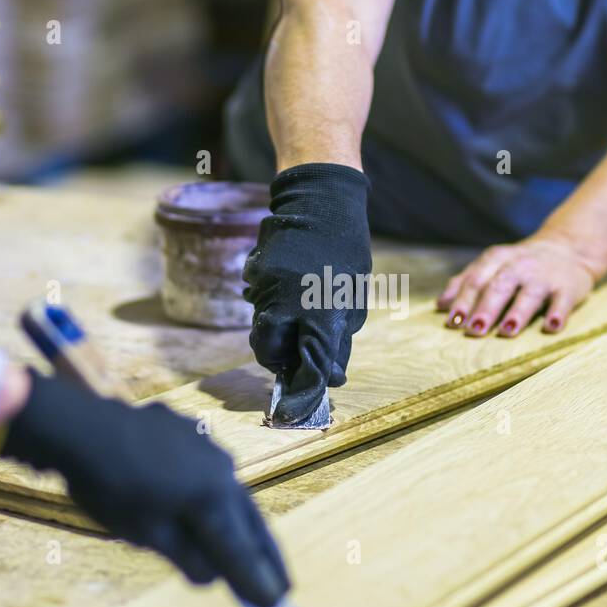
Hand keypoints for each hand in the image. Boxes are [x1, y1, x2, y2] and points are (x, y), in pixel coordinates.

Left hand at [0, 371, 288, 606]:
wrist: (82, 426)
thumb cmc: (110, 486)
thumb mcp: (146, 533)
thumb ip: (186, 556)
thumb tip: (210, 575)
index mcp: (213, 499)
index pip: (240, 551)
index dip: (256, 581)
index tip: (274, 605)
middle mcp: (222, 472)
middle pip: (250, 522)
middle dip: (266, 556)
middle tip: (284, 584)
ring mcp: (208, 448)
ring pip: (233, 494)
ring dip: (244, 525)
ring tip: (254, 549)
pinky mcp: (189, 433)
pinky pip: (210, 472)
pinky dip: (215, 497)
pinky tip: (208, 505)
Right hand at [243, 162, 371, 423]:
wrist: (319, 202)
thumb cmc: (345, 253)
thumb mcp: (352, 299)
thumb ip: (338, 340)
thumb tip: (329, 377)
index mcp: (323, 307)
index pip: (310, 360)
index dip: (306, 386)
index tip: (302, 404)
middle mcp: (291, 298)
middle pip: (269, 351)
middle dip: (279, 363)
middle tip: (294, 362)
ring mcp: (267, 285)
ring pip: (261, 329)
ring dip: (276, 337)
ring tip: (296, 322)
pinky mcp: (255, 273)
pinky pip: (258, 304)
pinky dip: (270, 310)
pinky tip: (287, 295)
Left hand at [436, 231, 597, 336]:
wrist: (568, 247)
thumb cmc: (520, 264)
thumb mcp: (492, 265)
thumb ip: (466, 282)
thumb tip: (440, 305)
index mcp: (497, 260)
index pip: (476, 280)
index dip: (464, 300)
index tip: (453, 322)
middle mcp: (519, 266)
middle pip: (500, 286)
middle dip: (486, 308)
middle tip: (474, 330)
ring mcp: (544, 277)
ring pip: (530, 294)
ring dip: (518, 312)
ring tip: (507, 331)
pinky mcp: (568, 288)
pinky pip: (563, 301)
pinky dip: (558, 313)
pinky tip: (551, 326)